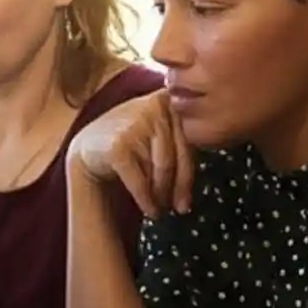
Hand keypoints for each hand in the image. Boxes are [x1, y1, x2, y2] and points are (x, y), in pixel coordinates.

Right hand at [68, 89, 195, 217]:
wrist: (89, 148)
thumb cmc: (134, 142)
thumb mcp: (162, 131)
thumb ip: (185, 135)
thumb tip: (218, 155)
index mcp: (171, 98)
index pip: (192, 139)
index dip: (191, 172)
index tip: (188, 199)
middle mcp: (155, 105)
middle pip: (178, 155)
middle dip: (180, 187)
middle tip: (180, 208)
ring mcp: (135, 123)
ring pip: (163, 169)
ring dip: (163, 196)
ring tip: (162, 209)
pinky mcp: (118, 146)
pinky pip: (142, 180)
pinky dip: (147, 200)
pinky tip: (150, 210)